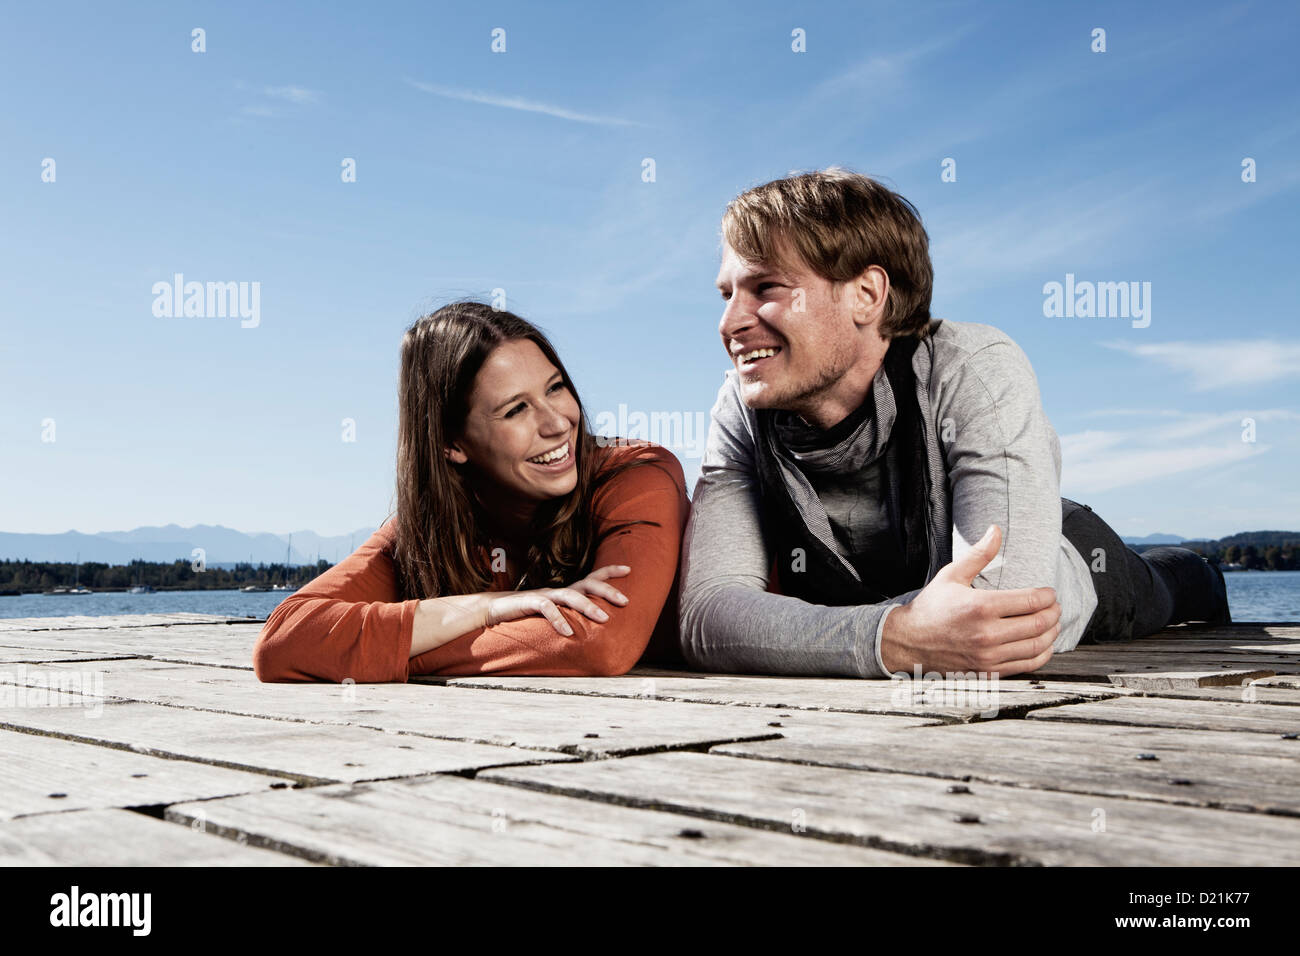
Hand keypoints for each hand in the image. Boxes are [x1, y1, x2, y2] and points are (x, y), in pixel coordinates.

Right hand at [483, 565, 631, 635]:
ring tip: (604, 618)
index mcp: (565, 592)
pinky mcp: (529, 602)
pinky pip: (546, 608)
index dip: (609, 572)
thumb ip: (570, 619)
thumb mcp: (553, 616)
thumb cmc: (525, 614)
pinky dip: (558, 620)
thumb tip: (593, 632)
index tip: (629, 570)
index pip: (591, 578)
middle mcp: (558, 590)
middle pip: (587, 584)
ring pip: (570, 595)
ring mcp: (544, 595)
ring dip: (588, 606)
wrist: (493, 610)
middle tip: (625, 601)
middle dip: (607, 590)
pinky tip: (568, 633)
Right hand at [880, 525, 1059, 676]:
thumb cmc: (931, 607)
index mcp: (981, 606)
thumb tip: (996, 530)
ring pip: (1036, 645)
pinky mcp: (989, 671)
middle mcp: (987, 633)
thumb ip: (979, 554)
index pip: (1031, 601)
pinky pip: (1027, 665)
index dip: (1048, 596)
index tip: (1049, 593)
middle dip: (1054, 613)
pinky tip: (1044, 644)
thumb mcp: (952, 575)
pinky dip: (1042, 654)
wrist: (910, 641)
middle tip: (1055, 607)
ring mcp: (989, 655)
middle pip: (1038, 623)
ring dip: (1052, 633)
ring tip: (1053, 624)